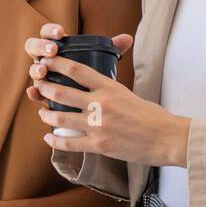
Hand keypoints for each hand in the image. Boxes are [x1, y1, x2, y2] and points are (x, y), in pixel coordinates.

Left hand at [24, 22, 189, 166]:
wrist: (167, 138)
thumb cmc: (151, 115)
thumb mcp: (127, 93)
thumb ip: (108, 88)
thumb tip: (93, 84)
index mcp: (109, 87)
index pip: (76, 70)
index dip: (56, 63)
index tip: (45, 60)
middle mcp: (100, 104)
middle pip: (61, 92)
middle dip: (44, 88)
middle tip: (38, 86)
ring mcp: (98, 126)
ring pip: (60, 119)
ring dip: (46, 115)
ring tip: (42, 113)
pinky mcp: (99, 146)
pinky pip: (68, 143)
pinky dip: (54, 141)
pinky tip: (48, 138)